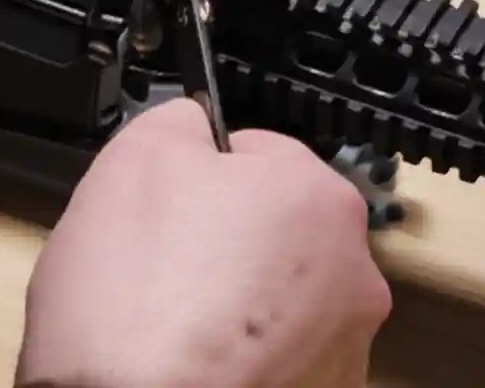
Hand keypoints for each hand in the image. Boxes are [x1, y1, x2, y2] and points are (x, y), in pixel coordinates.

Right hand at [15, 98, 390, 386]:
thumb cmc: (133, 309)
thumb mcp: (133, 161)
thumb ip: (178, 121)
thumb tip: (192, 121)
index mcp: (315, 197)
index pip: (256, 154)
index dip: (196, 175)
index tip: (167, 204)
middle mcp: (352, 271)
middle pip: (275, 227)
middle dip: (222, 238)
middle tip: (162, 263)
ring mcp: (343, 346)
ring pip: (279, 296)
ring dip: (235, 300)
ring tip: (170, 322)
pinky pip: (278, 357)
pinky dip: (242, 357)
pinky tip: (192, 362)